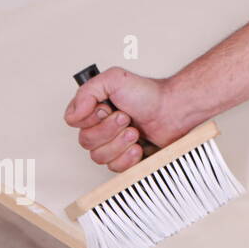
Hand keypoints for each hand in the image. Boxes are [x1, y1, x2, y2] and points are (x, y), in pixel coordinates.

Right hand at [63, 67, 189, 171]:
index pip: (74, 122)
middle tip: (127, 118)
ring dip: (119, 143)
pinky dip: (127, 158)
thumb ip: (87, 91)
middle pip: (86, 141)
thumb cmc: (150, 95)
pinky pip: (114, 168)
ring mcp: (113, 143)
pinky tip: (138, 147)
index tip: (108, 108)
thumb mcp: (115, 79)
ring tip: (135, 132)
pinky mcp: (126, 158)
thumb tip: (73, 115)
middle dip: (109, 130)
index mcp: (95, 109)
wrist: (175, 110)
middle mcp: (101, 126)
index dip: (91, 118)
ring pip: (98, 156)